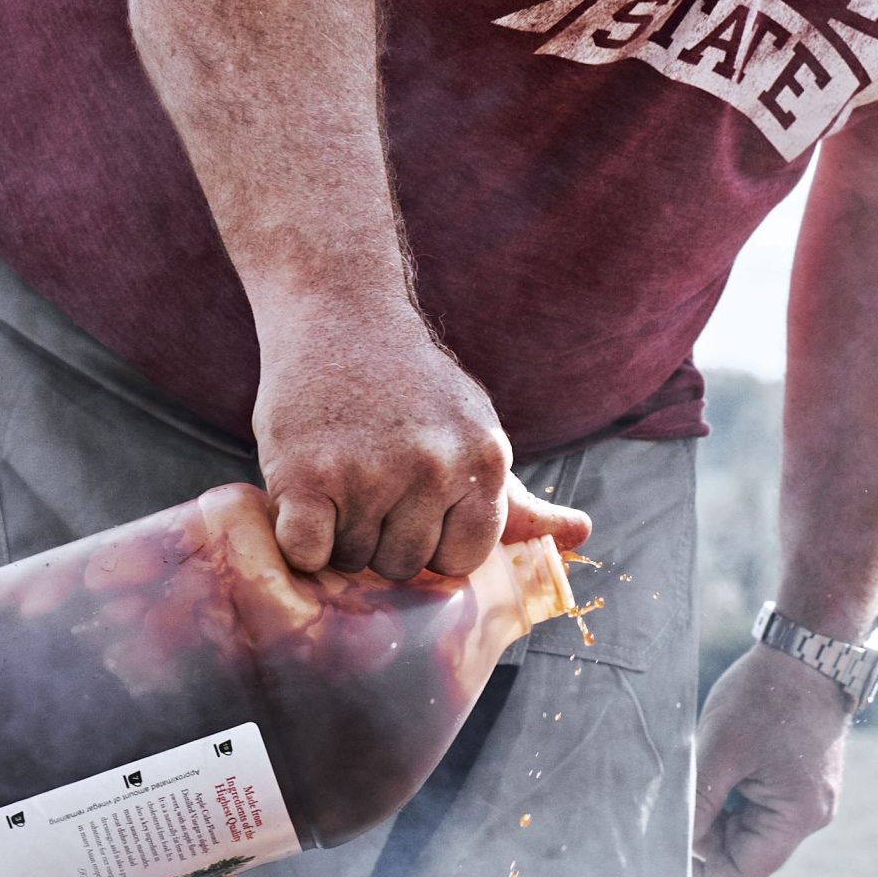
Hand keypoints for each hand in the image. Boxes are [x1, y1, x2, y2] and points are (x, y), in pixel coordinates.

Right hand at [254, 299, 589, 579]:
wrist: (340, 312)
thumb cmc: (409, 386)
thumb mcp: (472, 431)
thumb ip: (518, 500)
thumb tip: (581, 534)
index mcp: (485, 460)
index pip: (461, 559)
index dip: (430, 544)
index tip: (411, 509)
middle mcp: (435, 468)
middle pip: (403, 564)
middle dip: (380, 538)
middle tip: (364, 483)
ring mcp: (370, 472)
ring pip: (352, 560)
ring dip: (336, 535)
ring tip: (336, 477)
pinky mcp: (308, 476)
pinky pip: (303, 552)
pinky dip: (296, 540)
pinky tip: (302, 499)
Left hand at [690, 640, 851, 876]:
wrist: (808, 649)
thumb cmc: (765, 696)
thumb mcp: (719, 750)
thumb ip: (698, 802)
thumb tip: (677, 843)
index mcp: (798, 816)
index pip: (745, 870)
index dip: (704, 874)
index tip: (670, 861)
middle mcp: (812, 814)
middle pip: (748, 847)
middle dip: (710, 831)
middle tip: (679, 799)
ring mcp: (810, 794)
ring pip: (752, 822)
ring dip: (721, 806)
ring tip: (704, 769)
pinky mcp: (803, 775)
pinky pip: (763, 799)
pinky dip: (736, 789)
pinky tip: (723, 760)